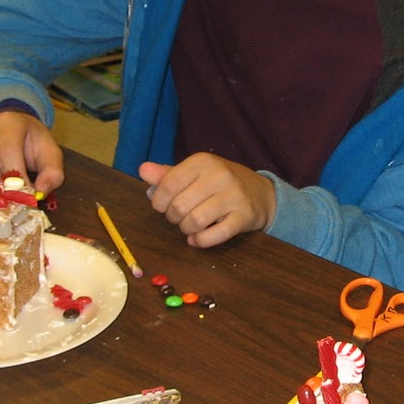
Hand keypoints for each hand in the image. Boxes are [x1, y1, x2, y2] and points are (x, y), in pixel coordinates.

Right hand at [0, 110, 64, 192]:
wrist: (12, 129)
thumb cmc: (32, 144)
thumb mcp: (50, 155)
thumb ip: (52, 173)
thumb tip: (39, 193)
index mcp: (10, 123)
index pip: (9, 150)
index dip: (17, 176)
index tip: (26, 195)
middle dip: (5, 188)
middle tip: (16, 202)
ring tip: (5, 198)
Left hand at [137, 153, 276, 248]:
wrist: (261, 193)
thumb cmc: (221, 183)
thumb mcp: (196, 173)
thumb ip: (168, 175)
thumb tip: (143, 170)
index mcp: (203, 161)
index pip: (168, 184)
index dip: (159, 201)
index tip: (162, 206)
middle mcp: (219, 175)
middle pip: (179, 206)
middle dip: (173, 218)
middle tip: (179, 217)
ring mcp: (233, 196)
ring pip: (195, 221)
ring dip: (186, 230)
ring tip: (190, 227)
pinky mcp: (243, 217)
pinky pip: (215, 235)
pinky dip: (201, 241)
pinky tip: (198, 239)